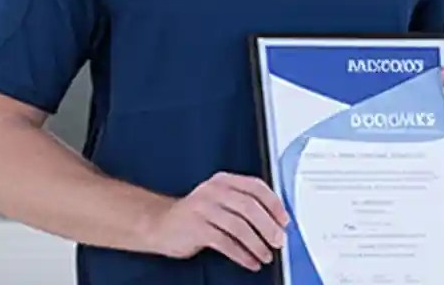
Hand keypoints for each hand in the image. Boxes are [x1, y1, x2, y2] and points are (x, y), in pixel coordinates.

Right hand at [144, 172, 288, 271]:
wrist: (160, 223)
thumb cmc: (195, 215)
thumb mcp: (218, 201)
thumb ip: (243, 204)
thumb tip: (274, 221)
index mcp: (223, 181)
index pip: (255, 187)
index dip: (274, 204)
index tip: (284, 220)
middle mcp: (213, 191)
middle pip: (249, 207)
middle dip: (268, 227)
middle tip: (279, 241)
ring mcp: (203, 208)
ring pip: (239, 226)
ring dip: (257, 244)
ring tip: (266, 256)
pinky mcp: (196, 228)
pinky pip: (225, 243)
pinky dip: (242, 255)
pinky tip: (250, 261)